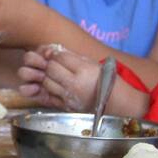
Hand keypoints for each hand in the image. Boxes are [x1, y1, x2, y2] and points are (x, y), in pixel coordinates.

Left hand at [18, 47, 148, 115]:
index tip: (55, 54)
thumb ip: (73, 57)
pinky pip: (47, 97)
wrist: (116, 104)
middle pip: (50, 69)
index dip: (54, 54)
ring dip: (44, 77)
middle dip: (47, 65)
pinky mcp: (65, 107)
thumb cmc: (106, 81)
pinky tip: (43, 86)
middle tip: (51, 65)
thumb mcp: (93, 64)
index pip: (59, 57)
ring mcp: (68, 97)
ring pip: (46, 82)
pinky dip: (41, 90)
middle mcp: (75, 84)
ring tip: (50, 76)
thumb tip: (53, 50)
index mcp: (84, 70)